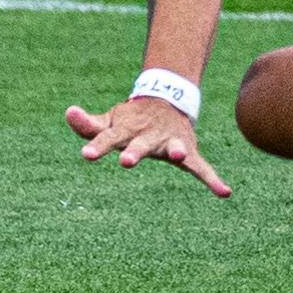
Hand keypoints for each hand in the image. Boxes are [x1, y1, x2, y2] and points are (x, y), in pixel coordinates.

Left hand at [65, 98, 230, 197]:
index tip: (87, 155)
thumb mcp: (109, 120)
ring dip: (177, 152)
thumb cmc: (130, 118)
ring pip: (174, 147)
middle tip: (126, 161)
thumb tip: (68, 112)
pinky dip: (213, 179)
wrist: (166, 100)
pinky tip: (224, 193)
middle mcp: (148, 135)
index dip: (97, 146)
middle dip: (135, 152)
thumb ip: (88, 124)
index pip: (107, 137)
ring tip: (180, 157)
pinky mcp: (188, 151)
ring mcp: (169, 142)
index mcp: (125, 129)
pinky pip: (201, 167)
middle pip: (140, 144)